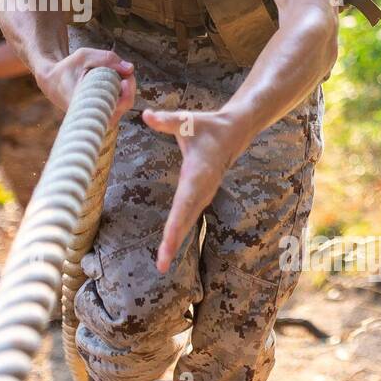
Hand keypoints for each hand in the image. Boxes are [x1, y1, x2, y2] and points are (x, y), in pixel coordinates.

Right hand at [38, 48, 135, 126]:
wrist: (53, 82)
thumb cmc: (68, 68)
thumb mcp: (84, 56)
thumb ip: (107, 59)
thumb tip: (130, 69)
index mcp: (88, 103)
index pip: (119, 105)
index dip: (127, 92)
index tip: (125, 79)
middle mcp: (94, 115)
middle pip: (125, 106)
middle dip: (129, 87)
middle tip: (123, 71)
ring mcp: (98, 117)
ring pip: (123, 106)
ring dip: (125, 89)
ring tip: (117, 75)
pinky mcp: (100, 115)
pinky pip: (118, 105)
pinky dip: (120, 93)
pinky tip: (114, 82)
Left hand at [142, 108, 240, 272]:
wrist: (234, 132)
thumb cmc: (206, 126)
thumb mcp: (186, 120)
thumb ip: (166, 120)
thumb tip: (146, 115)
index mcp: (197, 174)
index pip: (184, 203)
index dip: (176, 224)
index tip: (168, 243)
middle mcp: (202, 189)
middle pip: (186, 219)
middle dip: (173, 242)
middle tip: (161, 265)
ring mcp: (203, 195)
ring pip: (188, 222)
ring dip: (175, 242)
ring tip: (162, 264)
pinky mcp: (201, 196)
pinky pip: (188, 218)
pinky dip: (179, 233)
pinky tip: (169, 248)